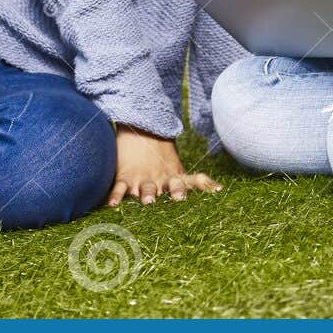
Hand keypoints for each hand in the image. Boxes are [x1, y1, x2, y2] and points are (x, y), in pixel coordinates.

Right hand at [107, 128, 222, 206]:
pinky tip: (113, 205)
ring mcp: (142, 178)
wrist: (140, 128)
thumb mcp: (176, 165)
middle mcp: (160, 179)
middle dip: (175, 192)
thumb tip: (219, 190)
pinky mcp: (124, 177)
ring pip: (146, 188)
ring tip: (149, 201)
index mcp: (174, 175)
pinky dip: (116, 196)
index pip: (191, 181)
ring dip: (148, 194)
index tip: (216, 191)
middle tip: (179, 198)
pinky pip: (119, 188)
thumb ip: (192, 181)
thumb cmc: (160, 154)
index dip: (204, 186)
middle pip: (170, 186)